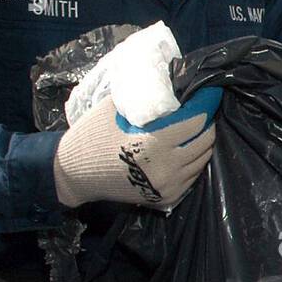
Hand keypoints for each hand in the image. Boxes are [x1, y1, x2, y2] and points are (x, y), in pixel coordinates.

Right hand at [54, 91, 219, 209]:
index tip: (207, 94)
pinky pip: (192, 176)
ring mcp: (169, 186)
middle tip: (199, 111)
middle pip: (205, 141)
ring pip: (202, 160)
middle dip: (206, 124)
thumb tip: (174, 83)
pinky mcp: (167, 198)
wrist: (74, 174)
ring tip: (191, 130)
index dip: (204, 105)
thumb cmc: (93, 135)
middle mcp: (167, 168)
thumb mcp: (117, 108)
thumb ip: (146, 98)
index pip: (196, 121)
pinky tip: (181, 150)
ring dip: (200, 143)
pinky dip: (192, 162)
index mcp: (154, 143)